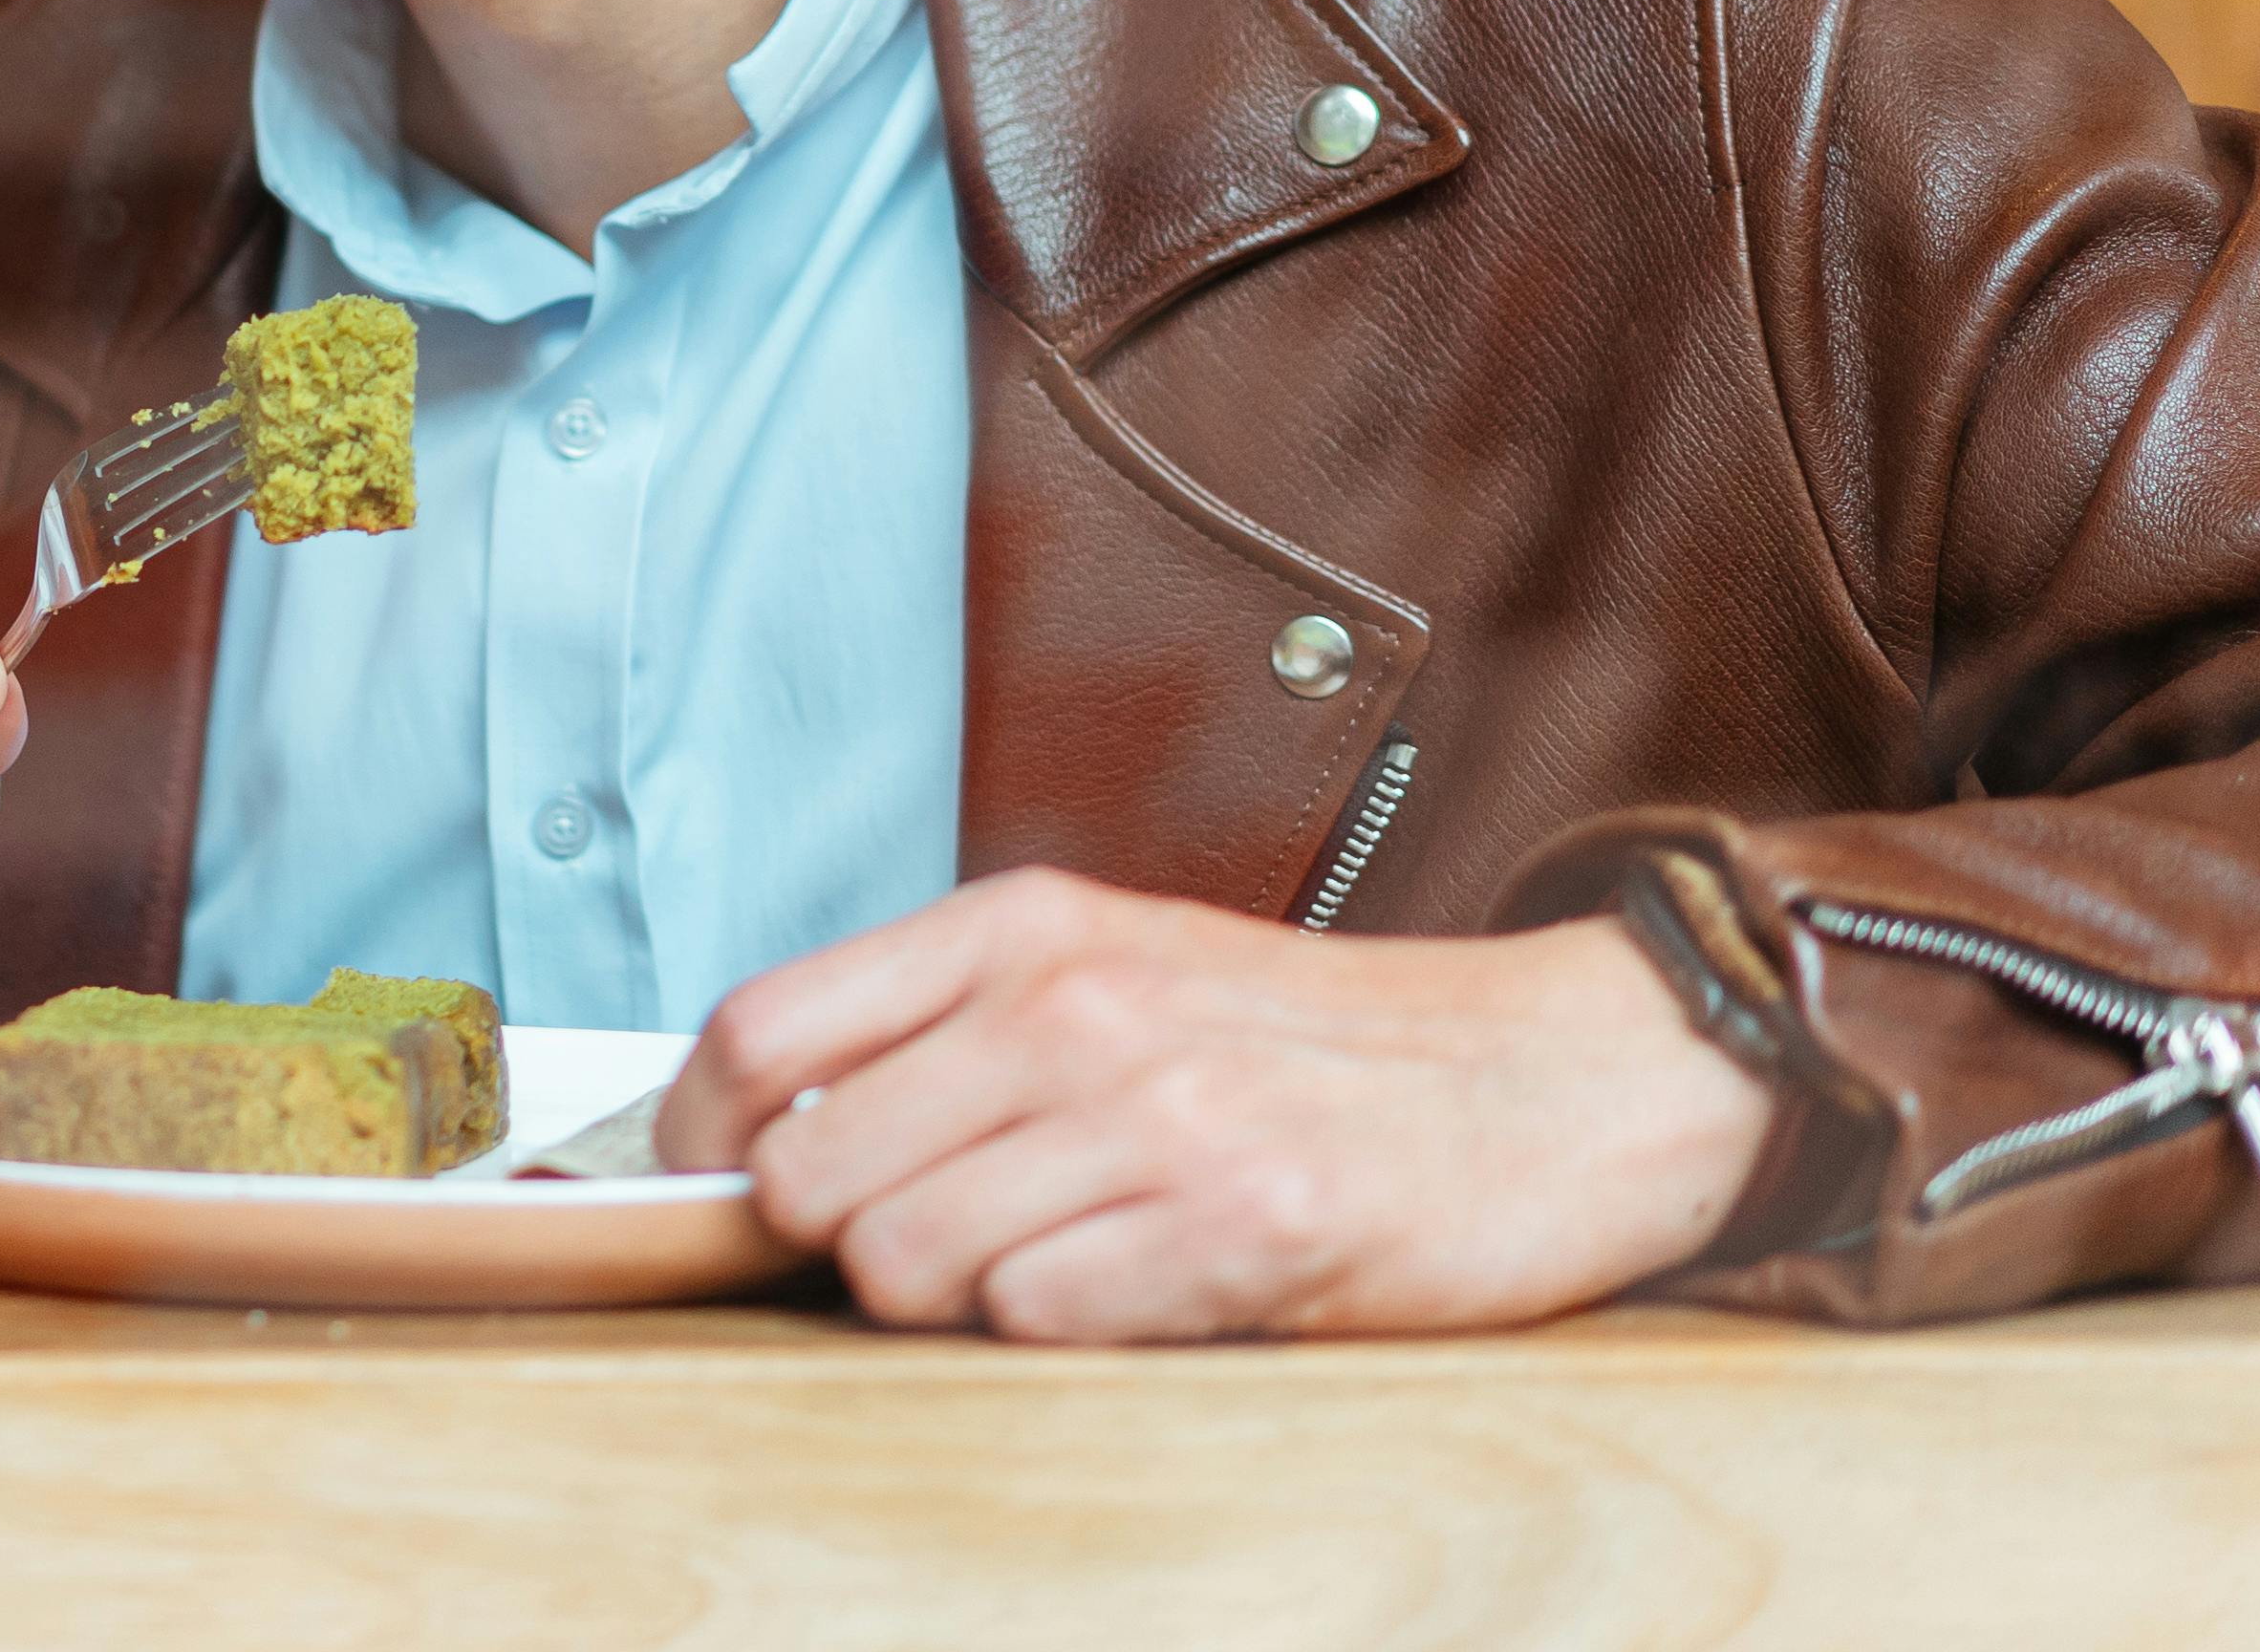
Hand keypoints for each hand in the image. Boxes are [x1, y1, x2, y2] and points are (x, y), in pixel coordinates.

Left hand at [652, 870, 1773, 1339]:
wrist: (1561, 1077)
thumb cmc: (1316, 1041)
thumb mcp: (1114, 965)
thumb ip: (948, 1022)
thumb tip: (769, 1124)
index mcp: (1024, 928)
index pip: (759, 1033)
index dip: (698, 1136)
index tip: (713, 1186)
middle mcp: (1075, 1008)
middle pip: (812, 1174)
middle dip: (837, 1241)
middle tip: (922, 1240)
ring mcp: (1162, 1117)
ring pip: (909, 1264)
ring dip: (952, 1298)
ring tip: (1048, 1262)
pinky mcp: (1247, 1230)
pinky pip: (1042, 1321)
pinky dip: (1063, 1330)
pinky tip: (1137, 1288)